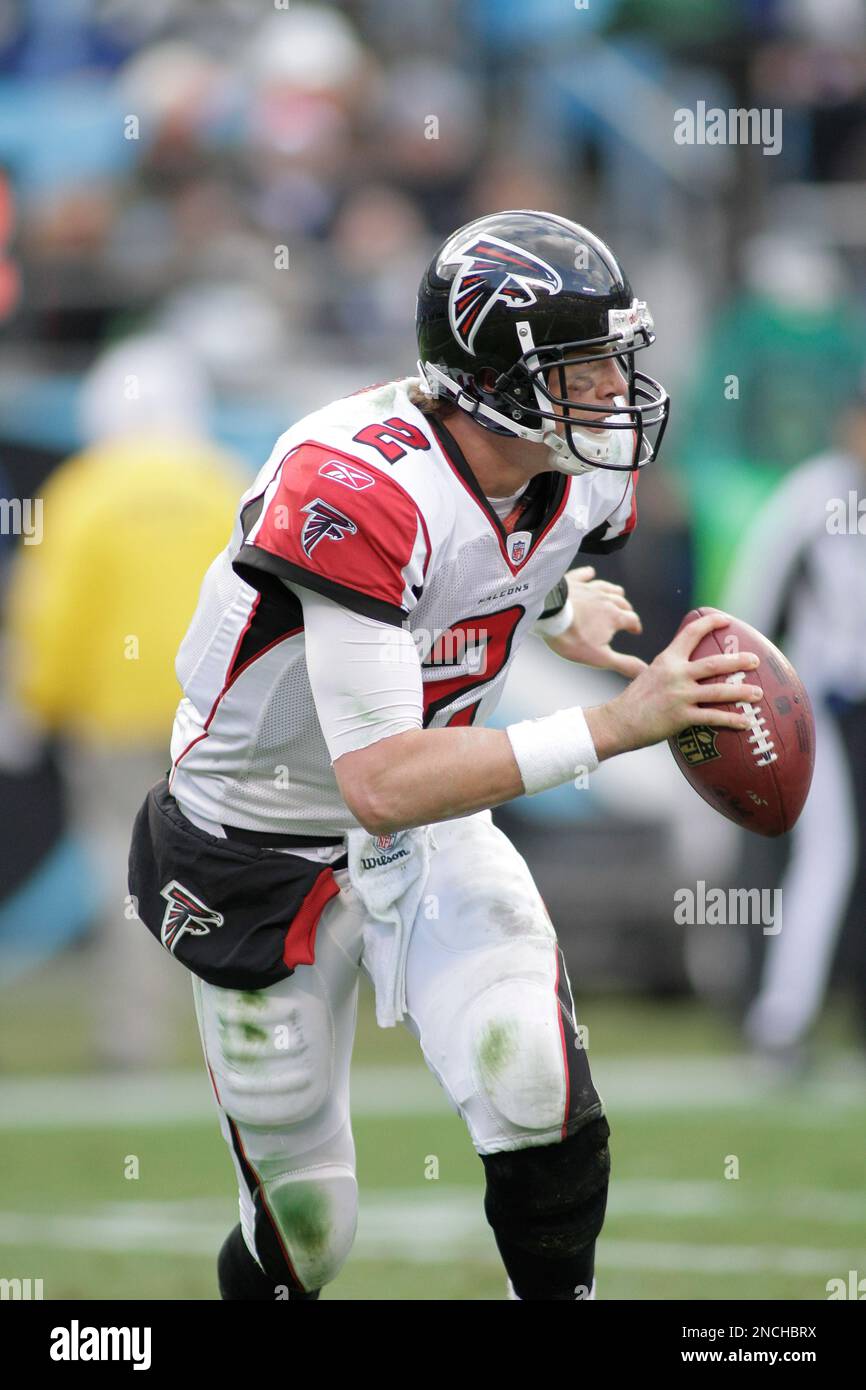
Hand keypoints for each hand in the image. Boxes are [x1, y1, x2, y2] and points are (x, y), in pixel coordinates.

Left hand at [543, 566, 645, 678]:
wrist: (547, 615)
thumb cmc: (572, 638)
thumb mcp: (599, 657)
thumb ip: (623, 664)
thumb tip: (645, 671)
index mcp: (614, 617)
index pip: (632, 620)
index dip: (635, 626)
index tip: (636, 630)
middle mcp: (605, 599)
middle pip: (621, 602)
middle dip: (626, 609)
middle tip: (627, 614)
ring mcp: (588, 589)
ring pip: (607, 588)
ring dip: (614, 591)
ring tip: (619, 593)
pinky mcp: (572, 582)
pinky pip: (584, 575)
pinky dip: (589, 574)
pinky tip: (590, 572)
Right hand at [585, 611, 762, 758]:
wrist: (618, 722)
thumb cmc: (634, 701)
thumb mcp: (650, 674)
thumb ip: (669, 669)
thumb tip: (687, 668)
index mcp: (668, 659)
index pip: (691, 633)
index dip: (711, 623)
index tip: (727, 620)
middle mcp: (675, 674)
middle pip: (714, 663)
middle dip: (738, 660)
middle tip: (755, 659)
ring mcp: (679, 696)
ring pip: (719, 691)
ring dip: (742, 692)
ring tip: (758, 693)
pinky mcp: (681, 717)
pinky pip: (713, 718)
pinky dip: (732, 720)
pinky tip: (745, 722)